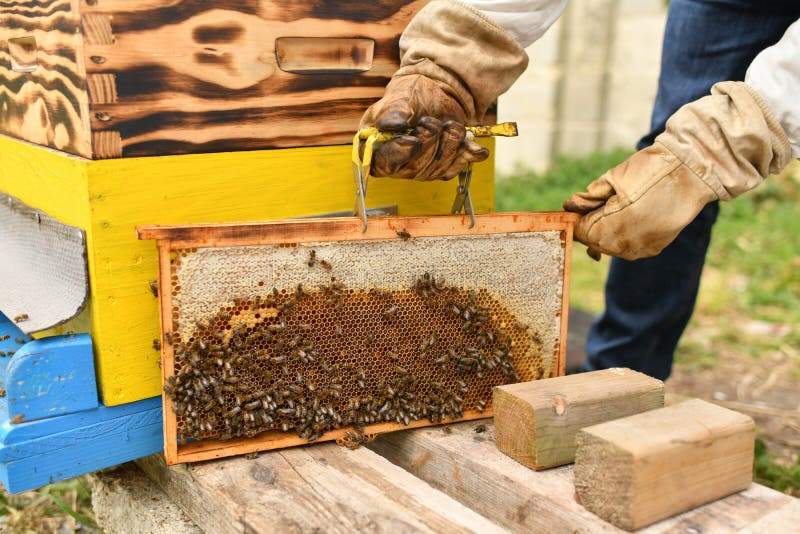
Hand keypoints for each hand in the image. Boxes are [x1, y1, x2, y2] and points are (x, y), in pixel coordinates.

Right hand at [360, 75, 488, 180]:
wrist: (436, 94)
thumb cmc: (411, 94)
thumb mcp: (401, 96)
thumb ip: (394, 110)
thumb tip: (389, 124)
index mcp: (377, 146)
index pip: (381, 163)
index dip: (397, 155)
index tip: (412, 140)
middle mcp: (397, 163)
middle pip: (414, 168)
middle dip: (429, 142)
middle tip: (433, 121)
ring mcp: (419, 169)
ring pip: (436, 169)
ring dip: (449, 144)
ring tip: (450, 123)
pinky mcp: (440, 168)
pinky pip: (455, 168)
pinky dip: (465, 154)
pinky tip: (472, 145)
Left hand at [564, 81, 790, 260]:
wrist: (694, 172)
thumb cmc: (652, 169)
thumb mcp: (614, 177)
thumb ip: (589, 196)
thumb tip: (569, 206)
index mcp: (612, 226)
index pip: (582, 233)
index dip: (579, 219)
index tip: (581, 207)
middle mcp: (626, 244)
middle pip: (595, 243)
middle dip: (593, 226)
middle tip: (603, 203)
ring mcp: (641, 249)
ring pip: (612, 247)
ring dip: (608, 232)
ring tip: (621, 207)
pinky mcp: (654, 248)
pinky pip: (629, 247)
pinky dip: (625, 235)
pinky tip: (634, 217)